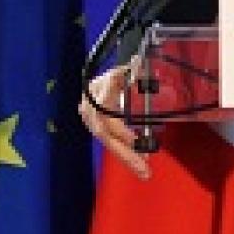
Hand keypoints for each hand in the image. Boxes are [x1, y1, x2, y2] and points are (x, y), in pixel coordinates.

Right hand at [77, 65, 150, 179]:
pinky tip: (138, 163)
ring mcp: (90, 121)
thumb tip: (137, 62)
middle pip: (106, 135)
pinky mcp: (96, 130)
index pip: (105, 114)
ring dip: (126, 158)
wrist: (95, 85)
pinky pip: (111, 144)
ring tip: (144, 171)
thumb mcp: (120, 72)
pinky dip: (125, 154)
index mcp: (96, 93)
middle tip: (144, 167)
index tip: (136, 140)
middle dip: (125, 153)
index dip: (120, 129)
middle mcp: (89, 109)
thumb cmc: (111, 77)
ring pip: (108, 143)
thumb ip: (129, 70)